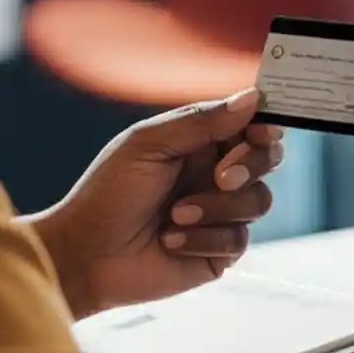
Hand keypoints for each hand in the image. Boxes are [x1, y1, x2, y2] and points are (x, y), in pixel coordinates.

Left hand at [26, 88, 284, 318]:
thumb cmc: (108, 194)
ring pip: (258, 201)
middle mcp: (216, 175)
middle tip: (221, 176)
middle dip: (250, 165)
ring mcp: (221, 213)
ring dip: (216, 207)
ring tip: (175, 216)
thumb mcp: (149, 145)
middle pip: (267, 160)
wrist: (86, 255)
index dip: (264, 127)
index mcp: (199, 143)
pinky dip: (204, 239)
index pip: (250, 125)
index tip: (263, 132)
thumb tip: (252, 98)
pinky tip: (170, 241)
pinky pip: (238, 240)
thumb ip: (202, 121)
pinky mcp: (220, 251)